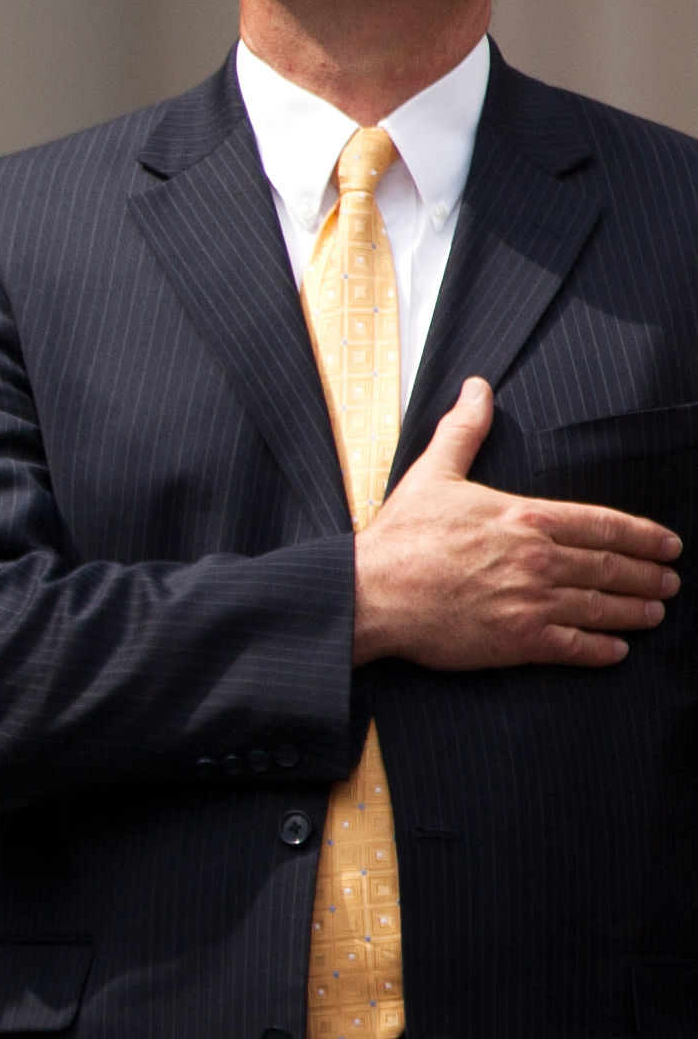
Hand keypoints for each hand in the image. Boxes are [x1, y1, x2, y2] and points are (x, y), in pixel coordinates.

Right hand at [359, 381, 681, 669]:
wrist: (370, 592)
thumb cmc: (399, 537)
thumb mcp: (432, 474)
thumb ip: (464, 431)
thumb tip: (477, 389)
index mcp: (526, 518)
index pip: (605, 525)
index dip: (645, 536)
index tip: (669, 544)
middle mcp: (539, 559)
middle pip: (613, 568)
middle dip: (650, 575)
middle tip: (669, 581)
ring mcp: (533, 601)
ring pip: (602, 607)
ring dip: (635, 611)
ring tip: (654, 613)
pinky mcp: (519, 640)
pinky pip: (576, 647)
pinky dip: (602, 650)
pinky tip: (616, 649)